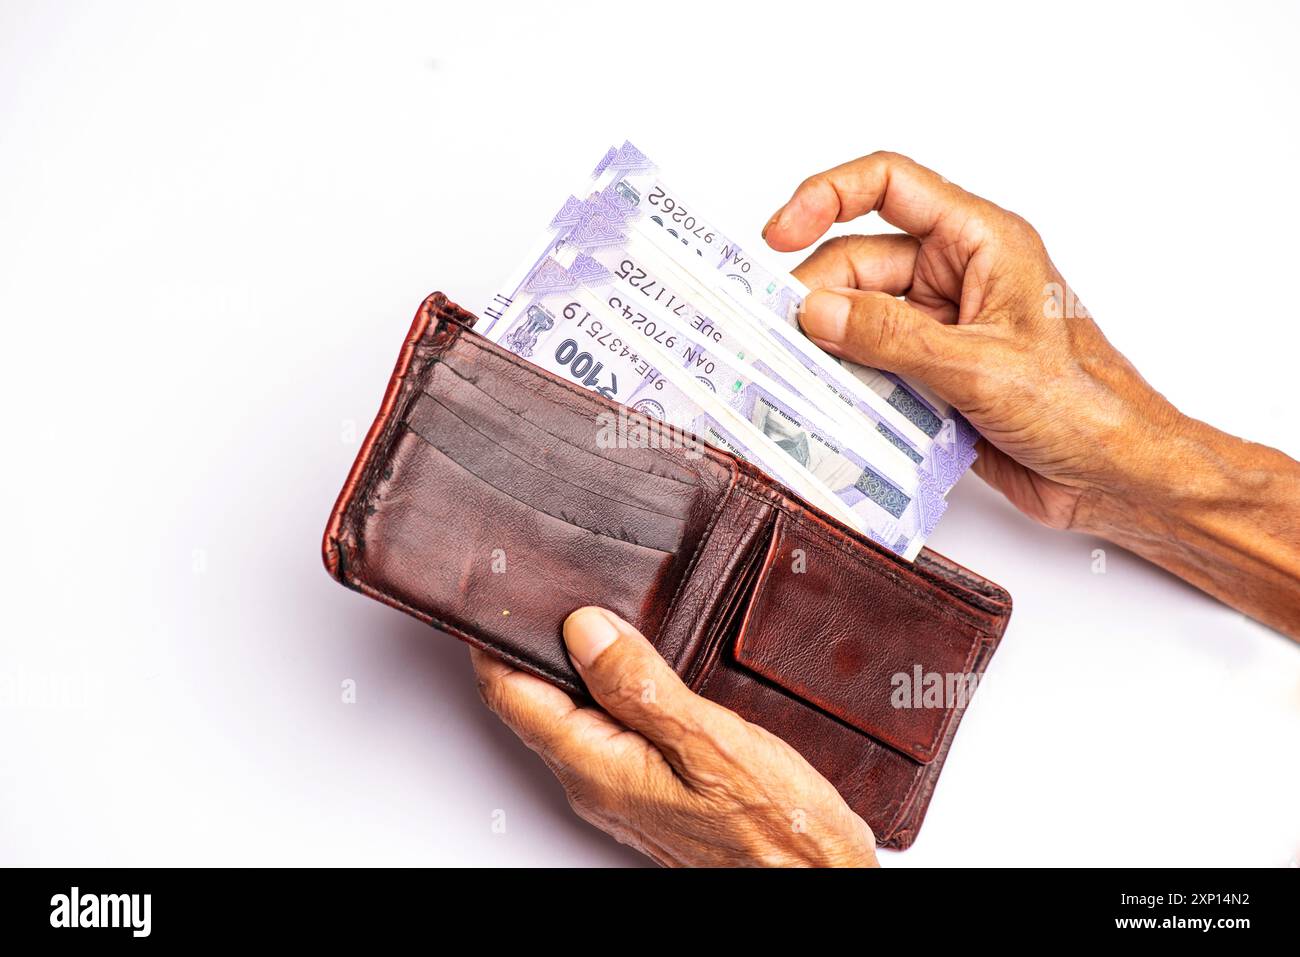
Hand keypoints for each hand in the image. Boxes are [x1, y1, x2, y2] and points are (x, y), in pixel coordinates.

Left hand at [470, 606, 877, 866]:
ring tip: (590, 609)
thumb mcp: (711, 742)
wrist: (812, 879)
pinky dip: (604, 687)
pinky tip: (635, 662)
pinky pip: (602, 728)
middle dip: (530, 642)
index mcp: (598, 767)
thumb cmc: (777, 826)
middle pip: (531, 701)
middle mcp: (595, 782)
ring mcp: (618, 789)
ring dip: (570, 662)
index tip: (505, 589)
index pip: (510, 694)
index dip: (495, 638)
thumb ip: (640, 687)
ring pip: (568, 713)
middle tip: (547, 585)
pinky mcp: (644, 788)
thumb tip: (583, 630)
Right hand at [764, 152, 1299, 637]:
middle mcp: (958, 276)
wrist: (1115, 478)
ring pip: (860, 319)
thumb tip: (818, 311)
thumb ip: (892, 337)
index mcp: (981, 243)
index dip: (826, 197)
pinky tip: (831, 406)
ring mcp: (943, 328)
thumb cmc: (1083, 408)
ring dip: (830, 347)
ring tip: (801, 378)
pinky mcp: (933, 375)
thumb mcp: (978, 366)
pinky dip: (848, 383)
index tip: (777, 237)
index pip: (890, 186)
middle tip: (783, 338)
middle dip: (819, 297)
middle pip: (860, 262)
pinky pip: (873, 366)